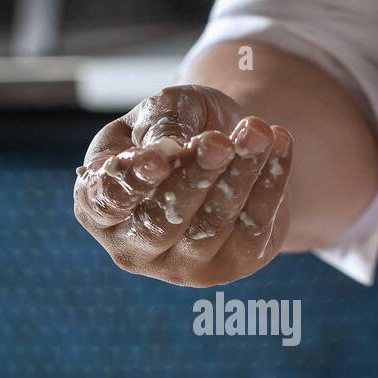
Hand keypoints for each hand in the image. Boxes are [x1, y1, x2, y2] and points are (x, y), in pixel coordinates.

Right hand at [73, 84, 292, 286]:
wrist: (228, 148)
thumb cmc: (180, 126)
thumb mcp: (165, 110)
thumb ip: (163, 124)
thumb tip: (171, 146)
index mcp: (97, 203)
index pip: (105, 201)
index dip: (131, 182)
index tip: (158, 159)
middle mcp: (132, 246)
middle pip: (161, 220)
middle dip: (194, 177)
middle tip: (220, 141)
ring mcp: (180, 266)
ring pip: (211, 225)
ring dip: (239, 176)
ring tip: (258, 131)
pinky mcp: (229, 267)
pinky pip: (251, 229)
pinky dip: (270, 185)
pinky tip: (280, 144)